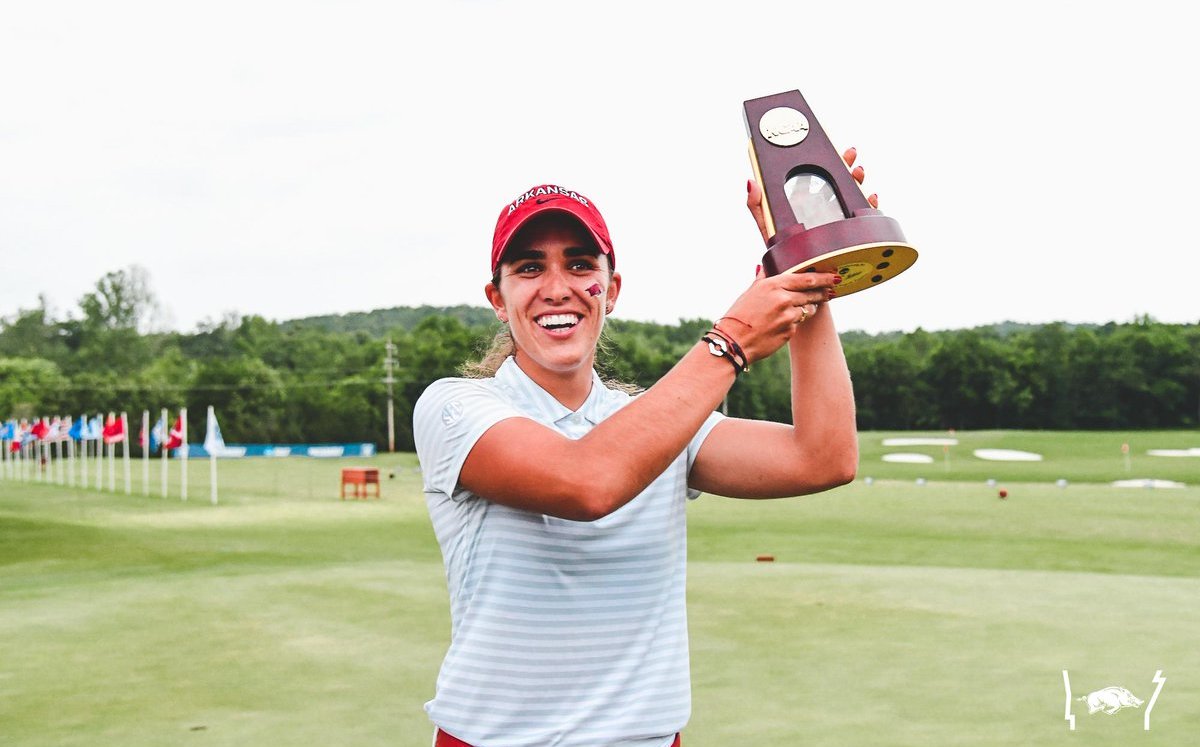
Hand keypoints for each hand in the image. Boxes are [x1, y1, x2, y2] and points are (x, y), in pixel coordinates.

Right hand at [717, 269, 838, 364]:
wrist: (734, 341)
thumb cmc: (739, 315)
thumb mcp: (750, 292)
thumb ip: (763, 278)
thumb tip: (765, 266)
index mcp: (773, 285)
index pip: (806, 279)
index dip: (823, 278)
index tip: (833, 277)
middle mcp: (783, 299)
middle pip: (812, 293)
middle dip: (823, 292)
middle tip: (831, 290)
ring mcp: (788, 316)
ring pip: (808, 309)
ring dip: (810, 307)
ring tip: (804, 307)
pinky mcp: (790, 331)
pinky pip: (798, 323)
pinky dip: (795, 321)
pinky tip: (784, 323)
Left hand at [746, 147, 878, 243]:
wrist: (798, 281)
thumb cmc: (781, 256)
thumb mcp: (767, 227)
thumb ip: (757, 205)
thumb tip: (751, 182)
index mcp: (806, 204)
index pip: (822, 178)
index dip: (832, 162)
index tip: (838, 151)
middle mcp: (825, 211)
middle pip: (841, 184)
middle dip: (849, 169)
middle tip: (851, 158)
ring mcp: (839, 224)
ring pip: (853, 199)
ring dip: (860, 184)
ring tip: (859, 174)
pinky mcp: (849, 240)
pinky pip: (864, 222)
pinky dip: (870, 208)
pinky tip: (870, 200)